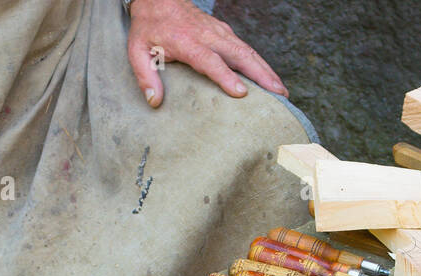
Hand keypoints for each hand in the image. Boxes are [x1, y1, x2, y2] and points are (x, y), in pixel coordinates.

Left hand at [126, 0, 287, 107]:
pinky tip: (271, 79)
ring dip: (267, 71)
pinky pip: (246, 49)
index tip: (241, 92)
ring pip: (248, 51)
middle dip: (261, 75)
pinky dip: (261, 64)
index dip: (226, 76)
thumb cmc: (149, 28)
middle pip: (239, 54)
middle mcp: (208, 35)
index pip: (210, 60)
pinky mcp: (225, 33)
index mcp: (187, 42)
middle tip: (278, 95)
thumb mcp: (137, 50)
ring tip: (282, 92)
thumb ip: (145, 76)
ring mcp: (219, 33)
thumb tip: (155, 101)